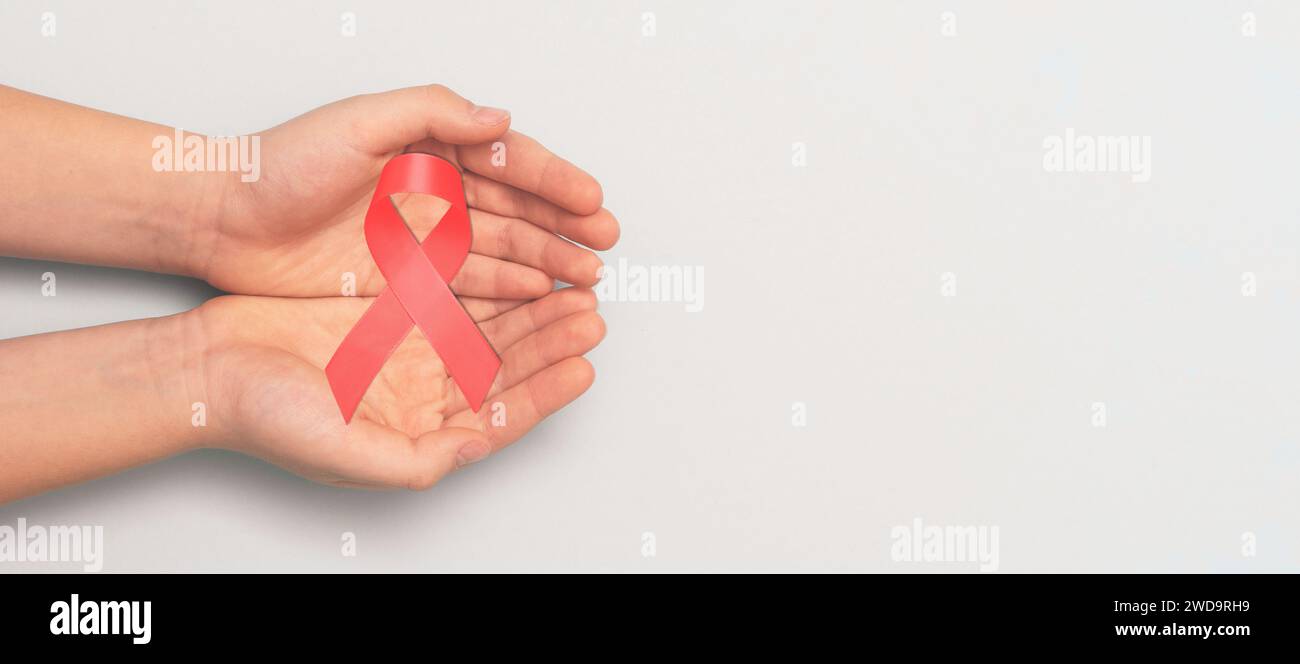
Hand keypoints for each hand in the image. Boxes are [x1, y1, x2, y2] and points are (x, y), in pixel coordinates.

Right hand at [190, 288, 604, 488]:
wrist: (209, 367)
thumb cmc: (266, 417)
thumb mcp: (346, 452)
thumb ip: (416, 460)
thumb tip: (475, 447)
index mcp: (421, 433)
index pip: (500, 415)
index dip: (546, 393)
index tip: (583, 367)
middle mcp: (423, 391)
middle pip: (505, 366)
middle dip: (550, 340)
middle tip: (589, 314)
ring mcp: (409, 348)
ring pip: (488, 327)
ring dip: (530, 309)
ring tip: (571, 287)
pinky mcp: (391, 309)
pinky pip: (454, 294)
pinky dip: (488, 282)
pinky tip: (518, 267)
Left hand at [199, 84, 618, 298]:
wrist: (225, 220)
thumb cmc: (280, 165)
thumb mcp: (357, 122)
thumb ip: (431, 114)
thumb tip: (499, 120)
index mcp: (427, 146)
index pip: (505, 161)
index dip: (552, 180)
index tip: (589, 199)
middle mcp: (432, 192)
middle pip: (514, 209)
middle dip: (563, 226)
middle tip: (604, 242)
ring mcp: (422, 238)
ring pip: (500, 249)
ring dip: (546, 260)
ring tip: (586, 275)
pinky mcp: (406, 279)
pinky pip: (468, 285)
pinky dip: (507, 289)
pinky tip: (539, 294)